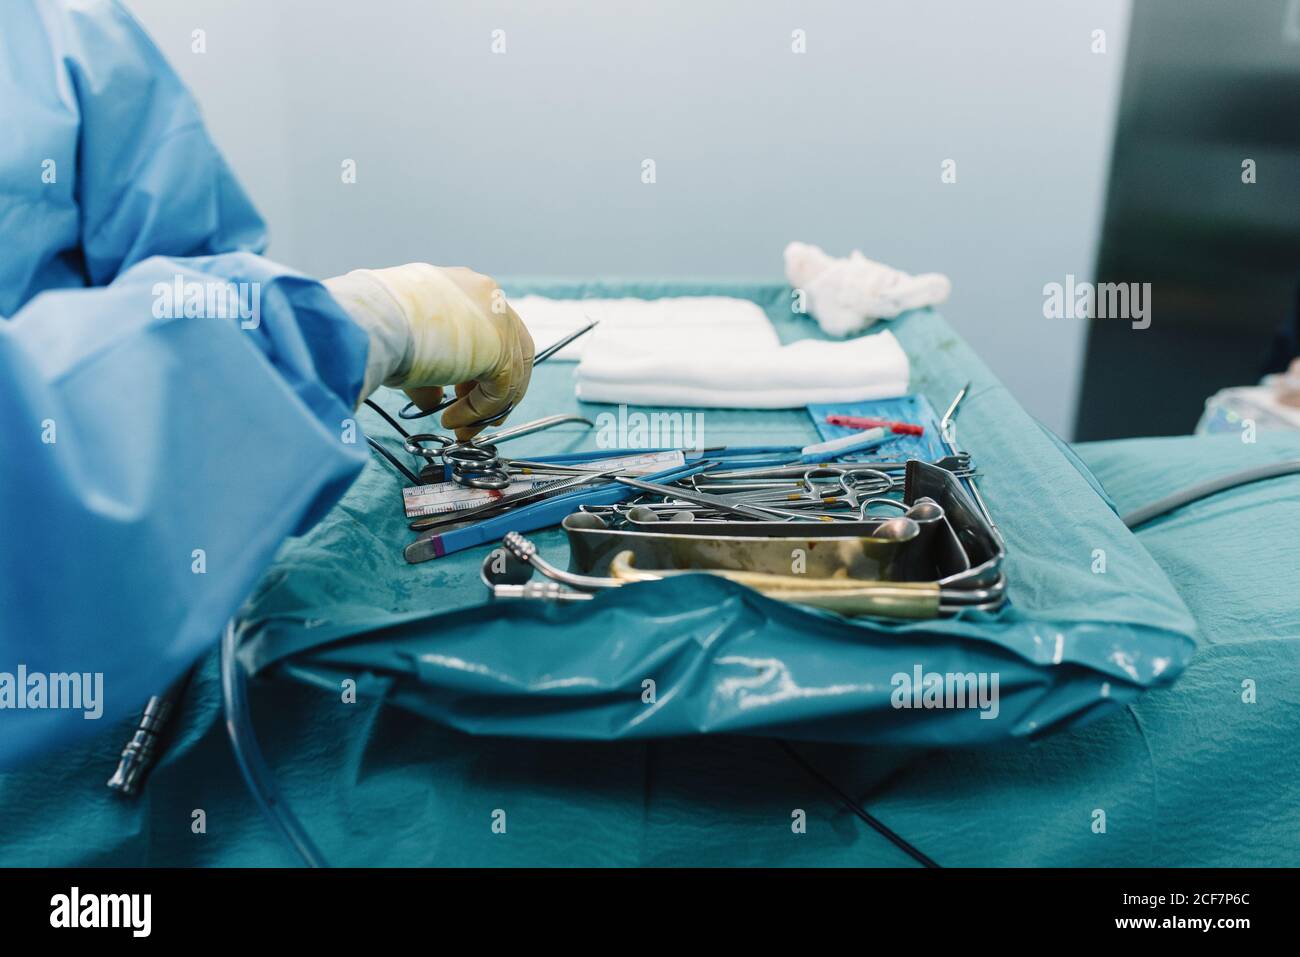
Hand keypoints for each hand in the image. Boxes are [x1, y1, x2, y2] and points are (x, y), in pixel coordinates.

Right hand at [324, 263, 533, 438]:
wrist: (377, 320)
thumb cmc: (379, 325)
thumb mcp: (409, 346)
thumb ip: (430, 372)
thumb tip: (433, 400)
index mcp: (466, 287)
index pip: (490, 328)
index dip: (480, 364)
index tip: (462, 391)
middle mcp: (488, 296)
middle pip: (512, 348)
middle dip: (493, 386)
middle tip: (470, 414)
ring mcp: (500, 319)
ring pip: (510, 372)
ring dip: (484, 407)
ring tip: (459, 429)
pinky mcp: (502, 347)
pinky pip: (500, 390)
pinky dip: (478, 411)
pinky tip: (453, 422)